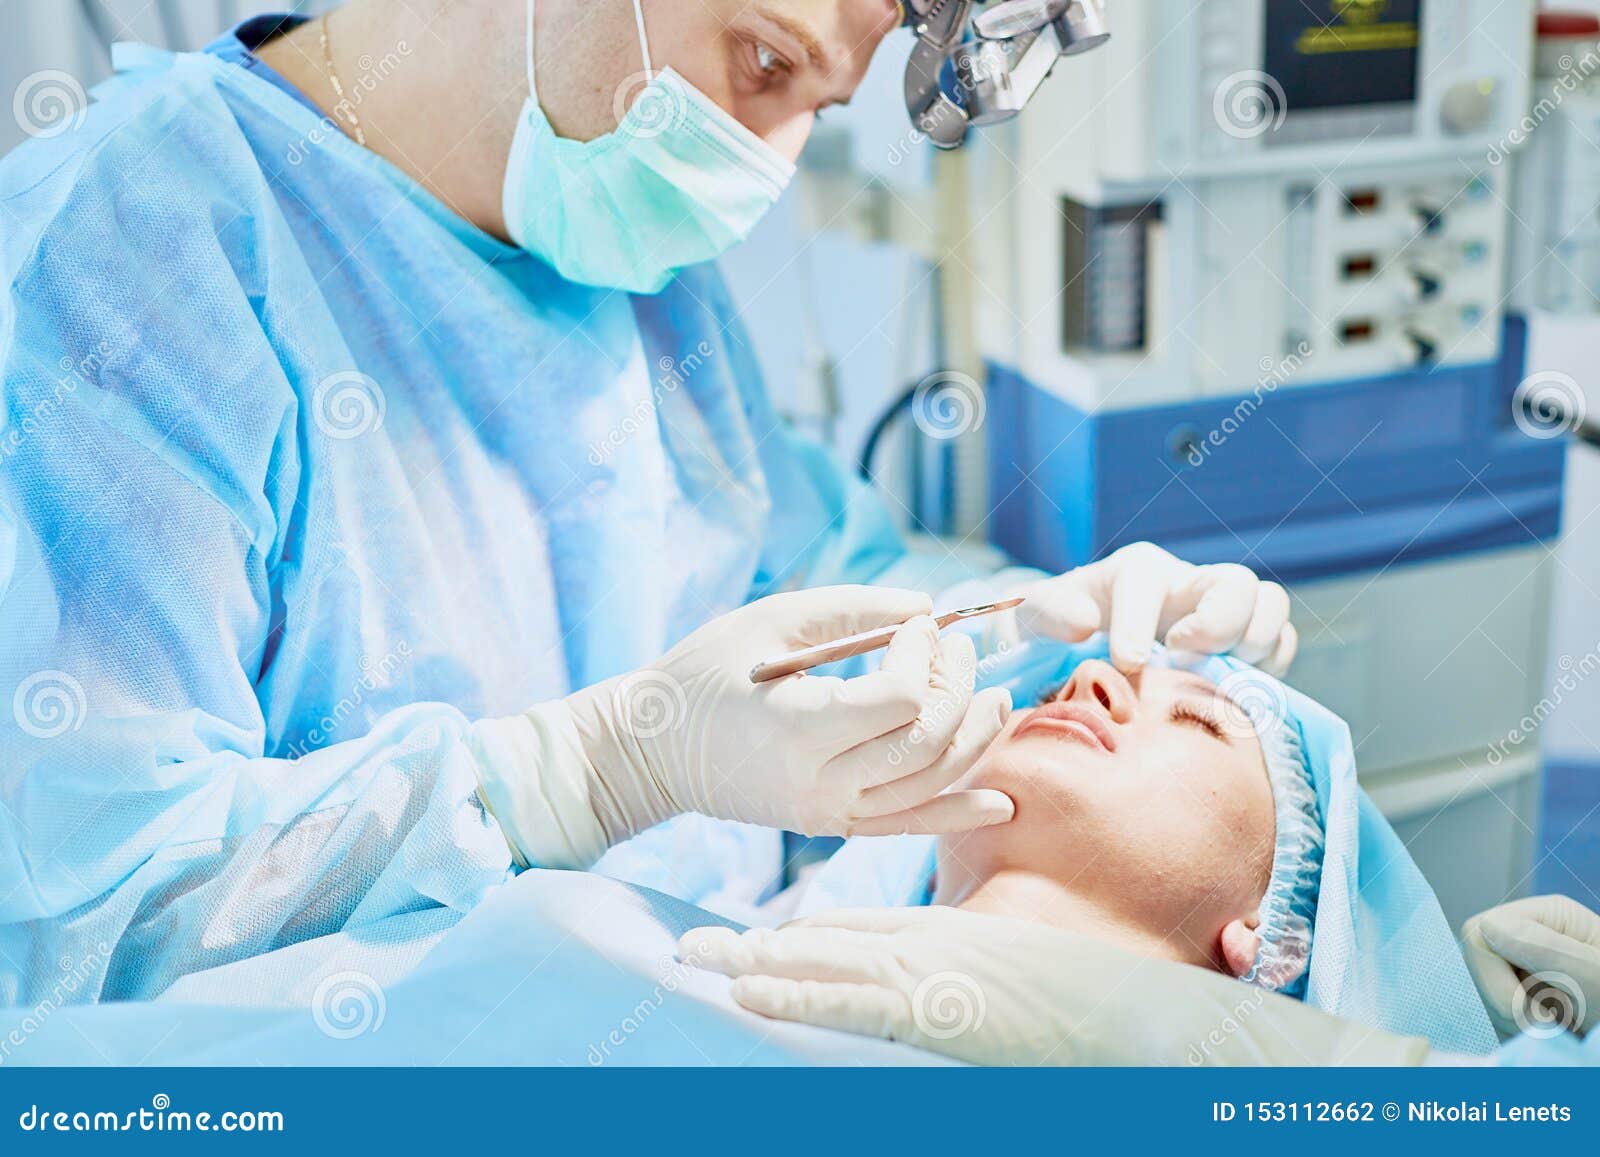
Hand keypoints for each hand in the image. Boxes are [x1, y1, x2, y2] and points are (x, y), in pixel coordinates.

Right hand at [566, 586, 1014, 840]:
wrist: (652, 750)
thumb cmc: (703, 673)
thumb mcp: (769, 622)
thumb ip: (851, 609)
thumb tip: (929, 609)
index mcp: (799, 730)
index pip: (902, 701)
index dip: (926, 657)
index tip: (918, 626)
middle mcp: (819, 784)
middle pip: (927, 743)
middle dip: (961, 690)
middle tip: (963, 649)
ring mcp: (828, 813)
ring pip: (930, 785)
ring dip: (975, 741)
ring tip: (996, 698)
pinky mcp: (830, 825)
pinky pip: (908, 826)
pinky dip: (958, 813)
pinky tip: (1002, 801)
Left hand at [682, 906, 1428, 1065]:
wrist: (1145, 1013)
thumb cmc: (1096, 1001)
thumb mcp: (1021, 978)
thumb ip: (974, 978)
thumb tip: (945, 997)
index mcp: (951, 933)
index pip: (859, 925)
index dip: (802, 932)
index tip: (757, 938)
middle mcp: (932, 940)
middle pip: (827, 935)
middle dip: (760, 942)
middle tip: (696, 943)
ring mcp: (934, 970)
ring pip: (826, 958)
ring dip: (759, 961)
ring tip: (702, 960)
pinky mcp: (940, 1007)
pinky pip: (852, 998)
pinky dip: (799, 991)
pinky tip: (753, 992)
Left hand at [1017, 542, 1296, 674]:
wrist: (1075, 643)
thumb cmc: (1056, 627)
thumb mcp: (1034, 615)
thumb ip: (1049, 613)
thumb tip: (1085, 623)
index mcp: (1134, 573)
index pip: (1145, 581)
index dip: (1138, 622)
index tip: (1127, 663)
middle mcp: (1185, 584)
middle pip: (1234, 582)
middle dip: (1218, 623)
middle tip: (1182, 659)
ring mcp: (1219, 610)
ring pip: (1268, 605)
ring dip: (1253, 643)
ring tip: (1213, 675)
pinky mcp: (1240, 641)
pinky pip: (1281, 642)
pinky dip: (1269, 666)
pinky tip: (1229, 690)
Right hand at [1462, 895, 1599, 1039]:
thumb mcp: (1596, 977)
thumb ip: (1545, 949)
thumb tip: (1486, 927)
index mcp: (1547, 917)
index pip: (1479, 933)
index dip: (1493, 978)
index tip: (1533, 1014)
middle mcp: (1528, 938)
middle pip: (1473, 966)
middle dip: (1504, 1005)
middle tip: (1551, 1027)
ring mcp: (1523, 970)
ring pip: (1480, 995)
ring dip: (1514, 1024)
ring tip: (1560, 1032)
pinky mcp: (1523, 1001)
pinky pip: (1492, 1017)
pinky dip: (1516, 1035)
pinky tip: (1550, 1038)